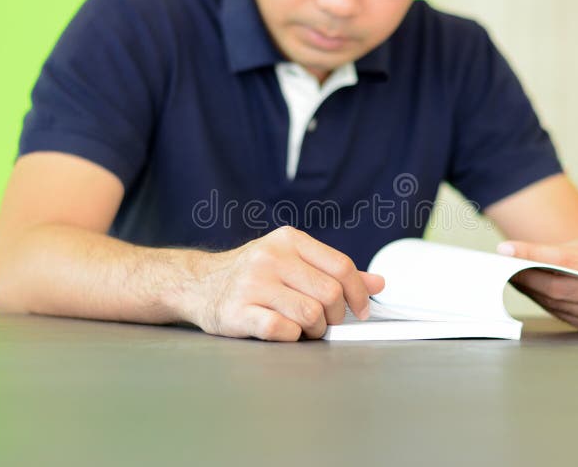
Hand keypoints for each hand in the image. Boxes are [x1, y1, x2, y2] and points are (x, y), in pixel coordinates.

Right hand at [178, 226, 384, 341]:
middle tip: (324, 322)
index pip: (341, 266)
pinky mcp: (237, 312)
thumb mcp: (293, 261)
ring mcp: (252, 284)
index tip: (360, 311)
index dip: (358, 293)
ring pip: (310, 315)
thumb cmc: (253, 275)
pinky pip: (281, 331)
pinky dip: (290, 338)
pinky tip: (282, 332)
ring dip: (314, 330)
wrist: (198, 284)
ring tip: (303, 329)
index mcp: (288, 240)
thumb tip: (379, 283)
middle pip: (329, 293)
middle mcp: (270, 257)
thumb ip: (334, 271)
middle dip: (334, 316)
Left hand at [497, 235, 577, 330]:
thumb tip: (523, 255)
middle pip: (555, 288)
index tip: (506, 250)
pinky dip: (541, 299)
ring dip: (527, 288)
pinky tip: (528, 288)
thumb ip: (564, 251)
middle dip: (523, 275)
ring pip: (554, 303)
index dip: (531, 255)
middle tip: (501, 264)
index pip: (563, 261)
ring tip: (509, 274)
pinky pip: (560, 312)